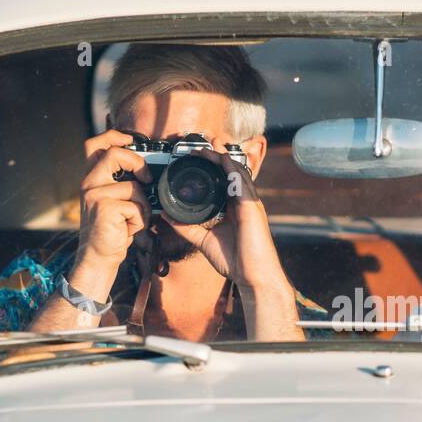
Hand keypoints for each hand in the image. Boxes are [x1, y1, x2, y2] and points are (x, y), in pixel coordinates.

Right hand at [73, 129, 151, 294]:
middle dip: (137, 162)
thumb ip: (124, 183)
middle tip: (146, 178)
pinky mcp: (104, 208)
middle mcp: (89, 183)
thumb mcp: (116, 202)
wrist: (99, 257)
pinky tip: (129, 229)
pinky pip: (136, 206)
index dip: (114, 136)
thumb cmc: (113, 230)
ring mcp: (94, 195)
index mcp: (92, 177)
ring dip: (143, 206)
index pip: (95, 144)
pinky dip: (140, 220)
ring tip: (134, 219)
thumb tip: (149, 172)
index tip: (131, 140)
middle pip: (114, 153)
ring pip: (133, 187)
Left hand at [164, 147, 289, 294]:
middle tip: (202, 144)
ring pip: (237, 173)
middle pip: (231, 172)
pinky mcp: (252, 208)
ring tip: (210, 145)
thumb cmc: (236, 262)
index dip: (213, 167)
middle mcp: (244, 203)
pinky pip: (243, 183)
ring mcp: (250, 204)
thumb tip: (168, 217)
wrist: (253, 277)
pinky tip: (222, 159)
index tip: (197, 157)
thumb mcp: (204, 241)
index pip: (224, 182)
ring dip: (223, 157)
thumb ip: (187, 228)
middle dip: (218, 156)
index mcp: (235, 209)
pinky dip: (232, 169)